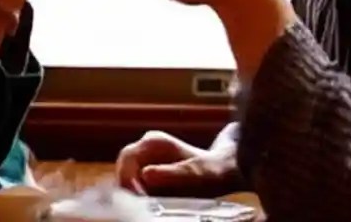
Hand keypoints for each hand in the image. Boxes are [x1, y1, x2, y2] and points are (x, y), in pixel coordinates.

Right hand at [116, 131, 241, 197]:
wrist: (225, 169)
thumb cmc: (212, 172)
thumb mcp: (195, 175)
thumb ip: (171, 174)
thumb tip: (145, 175)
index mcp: (154, 142)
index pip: (127, 159)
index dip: (127, 180)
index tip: (136, 200)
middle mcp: (146, 145)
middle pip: (124, 167)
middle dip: (128, 188)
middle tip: (141, 207)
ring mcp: (146, 156)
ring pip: (127, 175)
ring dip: (133, 191)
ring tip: (146, 206)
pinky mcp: (148, 167)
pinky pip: (134, 181)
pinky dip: (138, 193)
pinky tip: (149, 203)